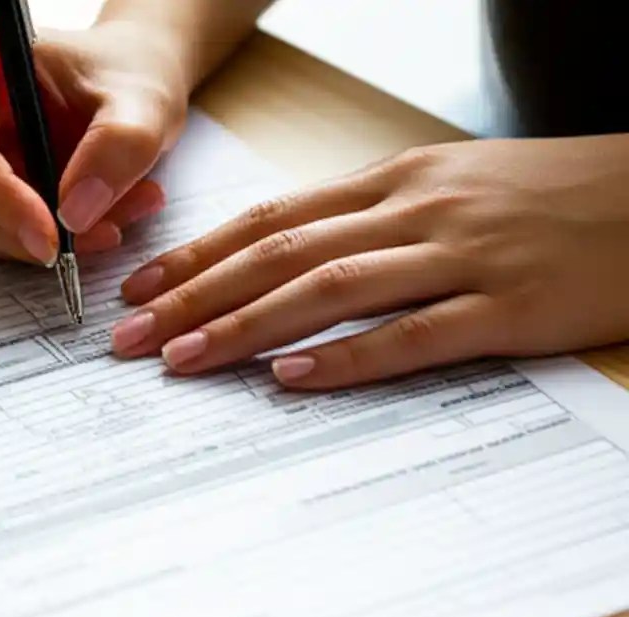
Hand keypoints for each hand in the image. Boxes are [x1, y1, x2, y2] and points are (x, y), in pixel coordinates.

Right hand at [0, 21, 192, 263]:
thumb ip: (117, 148)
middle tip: (102, 232)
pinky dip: (48, 237)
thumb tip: (74, 214)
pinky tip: (97, 218)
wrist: (133, 80)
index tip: (50, 235)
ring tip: (116, 218)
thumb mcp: (143, 102)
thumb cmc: (129, 71)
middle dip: (28, 226)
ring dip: (46, 237)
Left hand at [111, 135, 628, 387]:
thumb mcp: (446, 185)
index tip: (141, 288)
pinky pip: (414, 333)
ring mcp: (459, 257)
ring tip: (183, 359)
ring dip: (246, 325)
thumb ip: (367, 216)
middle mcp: (413, 211)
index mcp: (392, 181)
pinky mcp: (507, 307)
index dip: (198, 254)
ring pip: (330, 288)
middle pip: (280, 253)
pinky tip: (291, 376)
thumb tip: (283, 253)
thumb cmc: (543, 198)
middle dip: (195, 295)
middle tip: (131, 337)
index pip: (272, 219)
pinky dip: (347, 357)